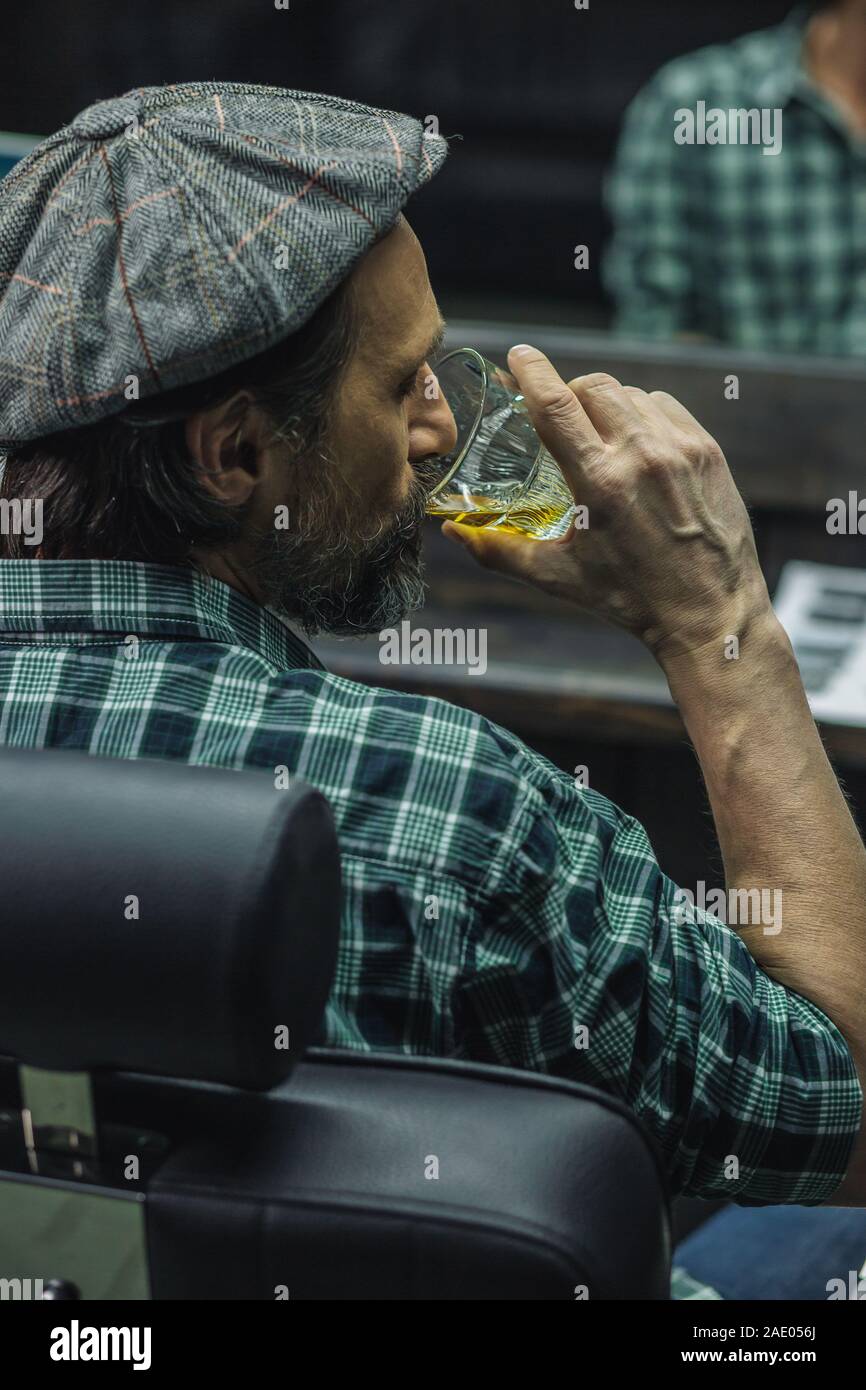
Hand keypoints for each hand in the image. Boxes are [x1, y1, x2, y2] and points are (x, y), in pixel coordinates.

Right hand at [441, 345, 770, 664]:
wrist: (709, 613)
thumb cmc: (630, 598)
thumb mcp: (558, 577)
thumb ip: (499, 551)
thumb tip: (453, 533)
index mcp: (599, 483)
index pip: (554, 403)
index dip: (531, 370)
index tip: (519, 354)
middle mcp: (640, 456)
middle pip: (592, 386)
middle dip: (569, 392)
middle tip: (561, 417)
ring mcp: (679, 448)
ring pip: (630, 393)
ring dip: (605, 404)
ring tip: (599, 437)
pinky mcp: (707, 450)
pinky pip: (665, 406)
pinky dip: (642, 414)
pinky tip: (636, 444)